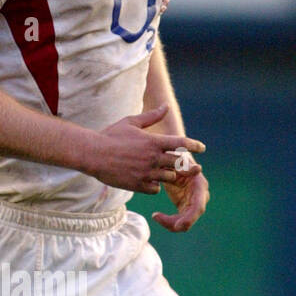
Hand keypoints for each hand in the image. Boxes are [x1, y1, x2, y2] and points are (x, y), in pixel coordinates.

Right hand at [87, 105, 204, 194]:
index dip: (194, 145)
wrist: (93, 154)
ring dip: (167, 175)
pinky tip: (148, 180)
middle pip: (178, 163)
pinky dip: (154, 185)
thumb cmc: (111, 135)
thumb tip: (166, 106)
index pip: (182, 143)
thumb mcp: (132, 122)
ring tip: (159, 171)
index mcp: (153, 142)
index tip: (202, 148)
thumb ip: (152, 117)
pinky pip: (156, 189)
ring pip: (169, 178)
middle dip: (181, 164)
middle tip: (179, 163)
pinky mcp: (137, 185)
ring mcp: (146, 173)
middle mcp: (153, 158)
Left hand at [153, 164, 209, 232]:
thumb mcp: (177, 160)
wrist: (172, 162)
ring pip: (185, 222)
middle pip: (192, 218)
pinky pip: (178, 220)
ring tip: (156, 216)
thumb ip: (185, 165)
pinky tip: (156, 215)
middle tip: (159, 219)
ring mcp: (193, 203)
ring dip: (170, 223)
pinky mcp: (185, 207)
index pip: (198, 207)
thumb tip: (198, 169)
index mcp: (200, 186)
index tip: (178, 226)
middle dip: (178, 224)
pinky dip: (167, 221)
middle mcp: (200, 197)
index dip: (190, 218)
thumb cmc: (175, 158)